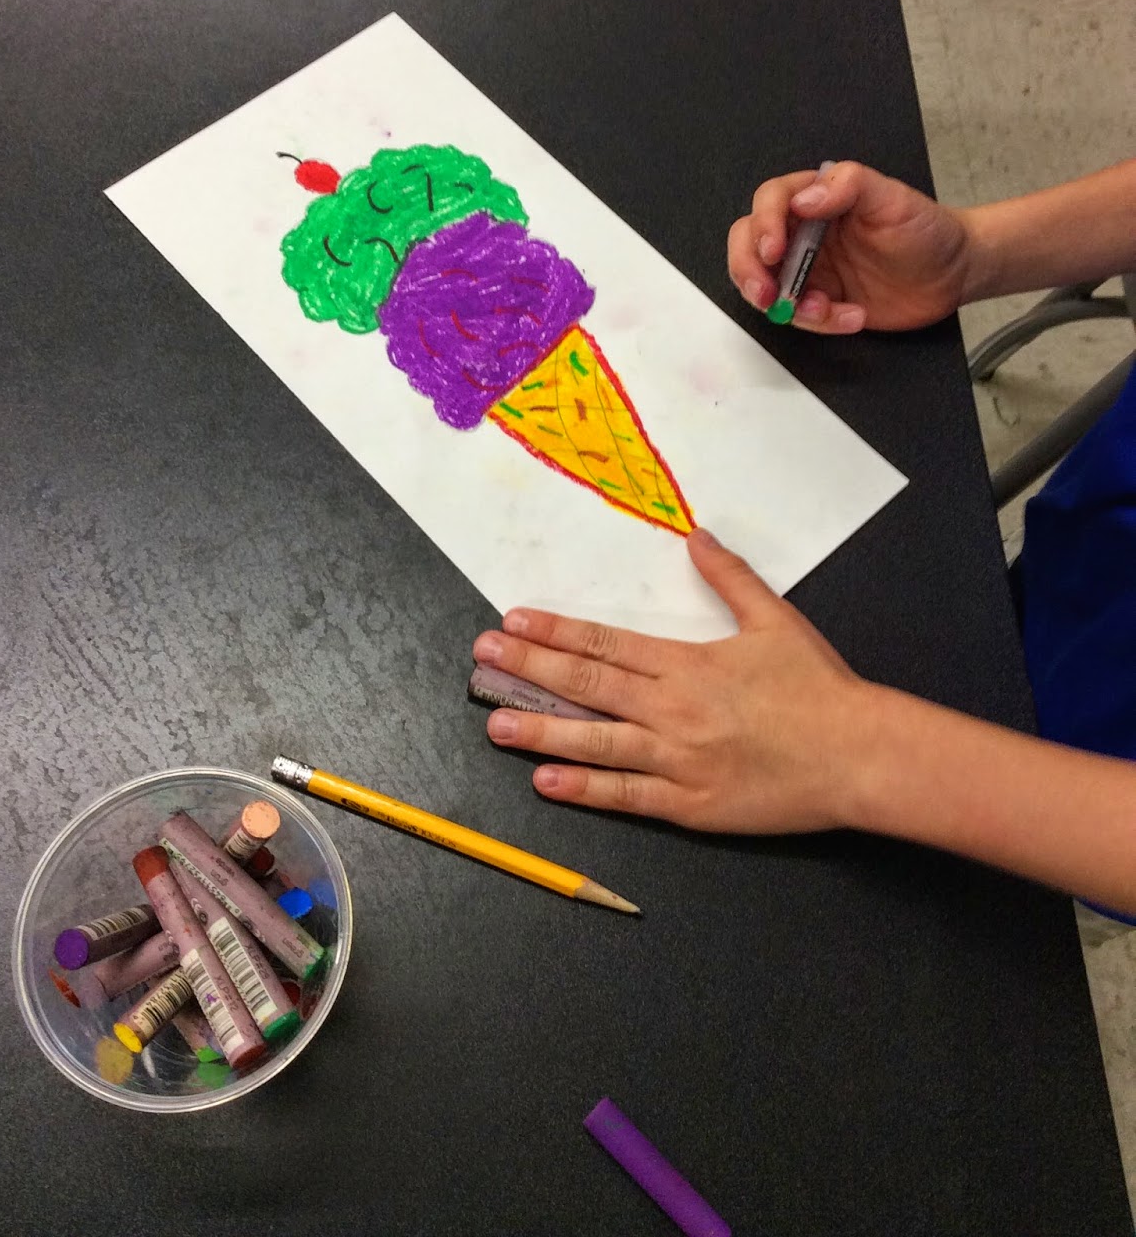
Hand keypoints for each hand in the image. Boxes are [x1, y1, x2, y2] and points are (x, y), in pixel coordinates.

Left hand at [472, 529, 892, 832]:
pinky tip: (546, 782)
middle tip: (484, 658)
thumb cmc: (819, 688)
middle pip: (587, 687)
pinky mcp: (690, 806)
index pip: (604, 645)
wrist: (857, 756)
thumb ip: (730, 577)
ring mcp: (677, 762)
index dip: (554, 632)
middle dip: (530, 669)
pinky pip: (627, 797)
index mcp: (687, 664)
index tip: (514, 621)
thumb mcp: (775, 619)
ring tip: (496, 723)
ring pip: (595, 743)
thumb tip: (697, 535)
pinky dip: (585, 790)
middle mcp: (672, 711)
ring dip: (541, 731)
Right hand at [727, 160, 973, 332]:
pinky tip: (852, 316)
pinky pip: (799, 315)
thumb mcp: (893, 198)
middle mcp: (804, 232)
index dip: (763, 224)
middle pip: (749, 243)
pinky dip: (819, 322)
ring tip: (822, 310)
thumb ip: (849, 186)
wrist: (954, 274)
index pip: (771, 201)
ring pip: (764, 284)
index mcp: (817, 198)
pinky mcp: (820, 301)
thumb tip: (804, 200)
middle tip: (765, 293)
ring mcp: (808, 269)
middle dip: (748, 269)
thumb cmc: (926, 229)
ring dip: (782, 303)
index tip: (773, 249)